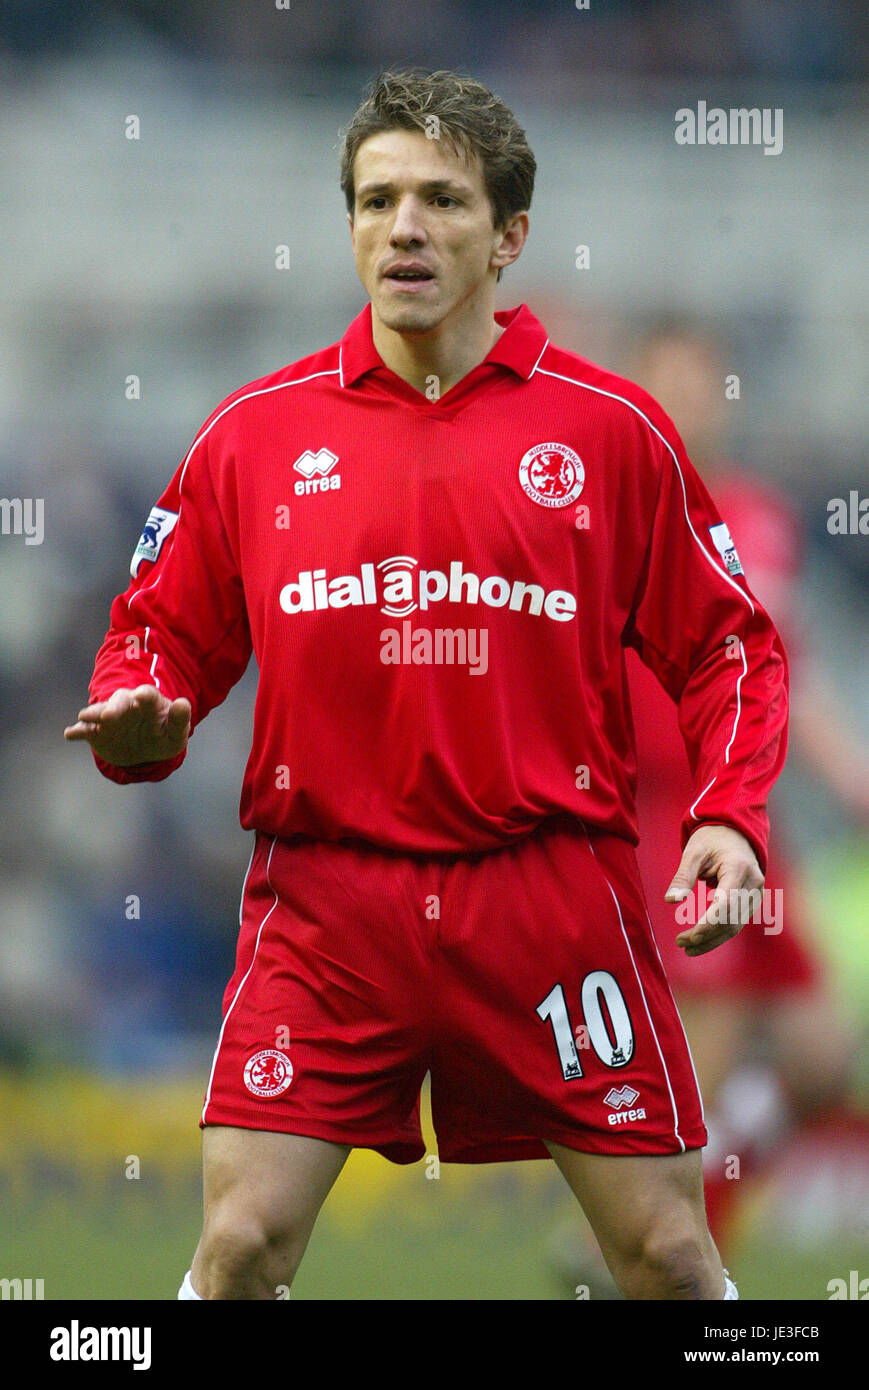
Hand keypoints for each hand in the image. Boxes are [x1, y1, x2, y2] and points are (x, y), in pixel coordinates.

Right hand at [63, 685, 190, 766]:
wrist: (143, 750)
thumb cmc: (162, 736)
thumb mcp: (175, 734)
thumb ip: (179, 721)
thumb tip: (183, 703)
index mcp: (149, 703)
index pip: (148, 695)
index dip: (145, 696)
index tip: (141, 696)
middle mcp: (126, 705)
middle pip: (120, 701)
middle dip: (114, 706)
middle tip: (108, 714)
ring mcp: (109, 717)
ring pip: (99, 712)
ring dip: (93, 714)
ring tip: (85, 717)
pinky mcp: (95, 732)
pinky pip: (84, 730)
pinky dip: (77, 731)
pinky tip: (70, 733)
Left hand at [665, 823, 763, 955]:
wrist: (735, 832)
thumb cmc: (712, 840)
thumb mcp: (693, 852)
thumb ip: (683, 877)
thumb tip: (671, 900)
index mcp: (739, 868)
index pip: (726, 903)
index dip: (709, 923)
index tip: (691, 935)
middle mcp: (753, 883)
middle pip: (731, 919)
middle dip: (706, 935)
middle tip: (680, 942)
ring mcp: (756, 893)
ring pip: (735, 926)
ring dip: (711, 940)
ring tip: (687, 947)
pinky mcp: (752, 901)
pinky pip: (737, 922)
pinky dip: (718, 934)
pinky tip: (700, 940)